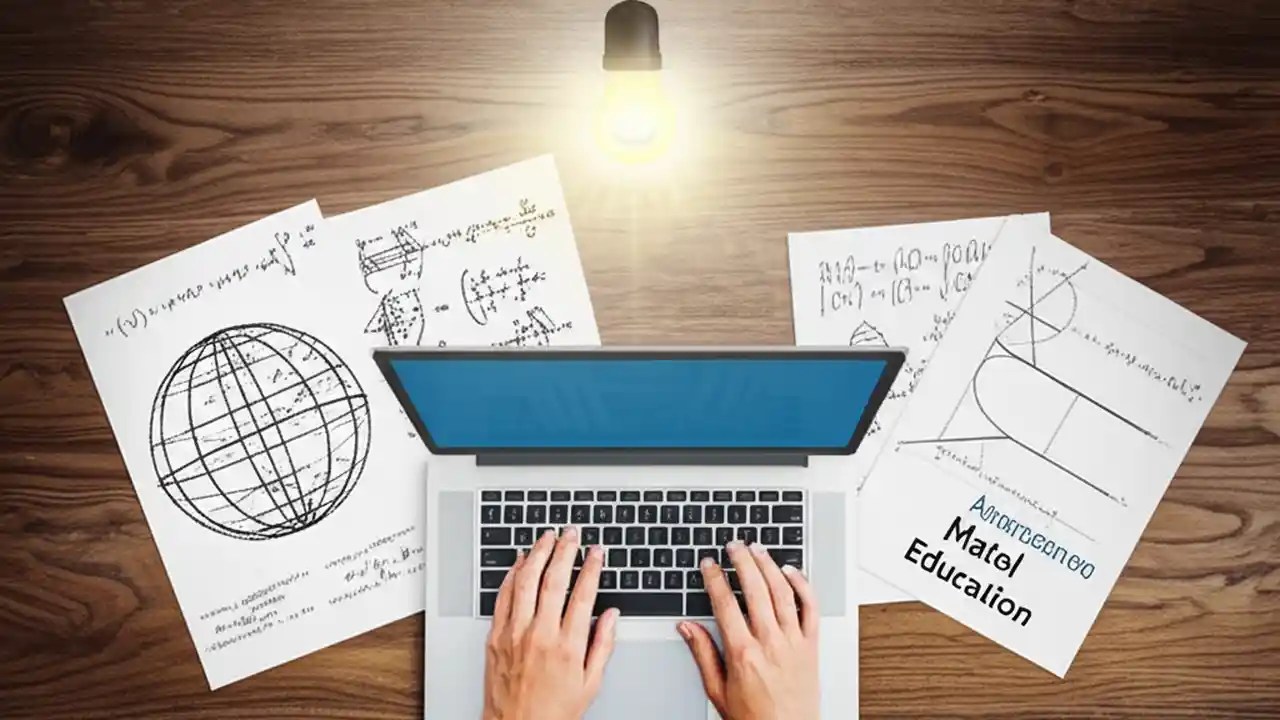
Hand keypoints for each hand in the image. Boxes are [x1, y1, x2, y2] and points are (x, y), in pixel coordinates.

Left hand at [483, 527, 618, 719]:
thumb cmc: (553, 712)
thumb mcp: (591, 684)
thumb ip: (603, 646)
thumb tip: (611, 616)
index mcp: (568, 646)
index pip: (583, 594)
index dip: (592, 567)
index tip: (596, 552)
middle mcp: (539, 635)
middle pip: (553, 580)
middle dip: (565, 550)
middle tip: (572, 533)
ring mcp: (514, 634)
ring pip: (525, 581)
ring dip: (537, 554)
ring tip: (547, 537)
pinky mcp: (495, 637)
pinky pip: (503, 597)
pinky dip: (511, 575)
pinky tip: (519, 562)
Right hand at [678, 541, 819, 719]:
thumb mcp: (718, 691)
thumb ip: (703, 654)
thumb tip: (687, 628)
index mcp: (743, 654)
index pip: (725, 604)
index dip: (714, 579)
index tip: (709, 564)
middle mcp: (770, 644)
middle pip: (755, 590)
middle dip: (742, 561)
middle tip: (733, 545)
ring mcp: (794, 642)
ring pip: (782, 592)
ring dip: (769, 565)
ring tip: (758, 549)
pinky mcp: (812, 646)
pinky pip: (810, 608)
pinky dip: (802, 585)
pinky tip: (791, 571)